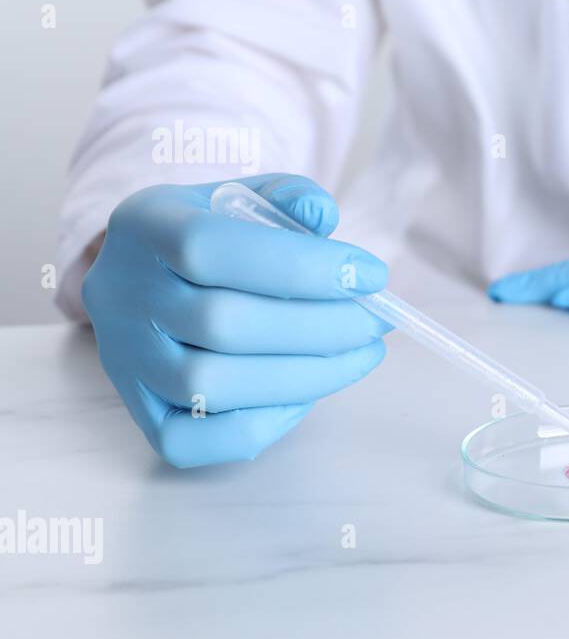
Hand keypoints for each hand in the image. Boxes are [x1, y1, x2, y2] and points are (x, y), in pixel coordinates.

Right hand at [82, 174, 390, 466]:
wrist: (149, 278)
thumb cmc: (216, 234)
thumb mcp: (246, 198)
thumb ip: (288, 197)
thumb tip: (322, 216)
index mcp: (144, 226)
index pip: (211, 248)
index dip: (301, 266)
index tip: (372, 275)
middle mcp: (121, 296)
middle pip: (222, 324)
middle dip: (321, 327)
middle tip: (376, 321)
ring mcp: (124, 361)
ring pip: (213, 386)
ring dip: (307, 375)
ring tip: (361, 354)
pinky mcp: (139, 413)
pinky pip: (194, 441)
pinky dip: (264, 422)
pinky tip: (309, 391)